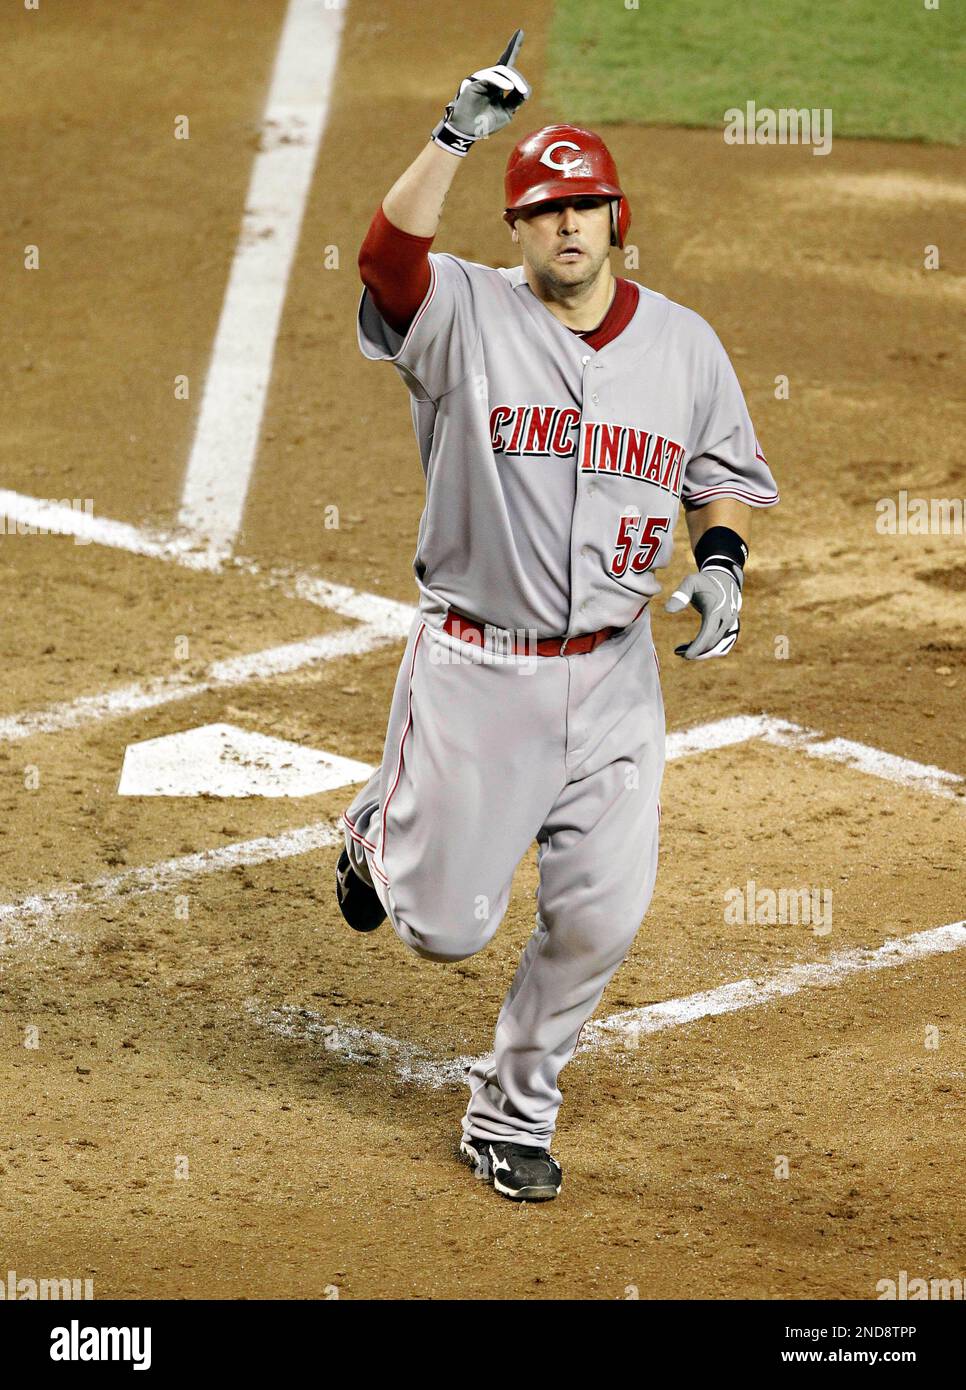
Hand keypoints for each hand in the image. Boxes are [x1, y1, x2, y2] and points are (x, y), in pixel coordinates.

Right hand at [438, 30, 530, 148]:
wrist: (469, 132)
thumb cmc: (485, 123)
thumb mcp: (506, 112)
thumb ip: (515, 100)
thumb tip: (525, 90)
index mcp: (497, 84)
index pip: (507, 63)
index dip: (514, 48)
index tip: (520, 32)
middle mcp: (489, 78)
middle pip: (506, 67)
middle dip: (518, 78)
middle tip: (524, 92)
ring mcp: (481, 79)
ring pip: (501, 71)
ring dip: (513, 80)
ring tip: (519, 91)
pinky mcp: (474, 82)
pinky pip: (490, 77)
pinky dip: (501, 81)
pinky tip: (508, 88)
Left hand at [664, 568, 741, 659]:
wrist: (725, 578)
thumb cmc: (704, 581)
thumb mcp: (691, 582)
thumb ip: (680, 594)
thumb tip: (668, 610)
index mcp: (717, 610)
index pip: (708, 634)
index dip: (698, 647)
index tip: (686, 656)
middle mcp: (727, 619)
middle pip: (713, 643)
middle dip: (697, 651)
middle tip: (678, 652)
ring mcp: (732, 624)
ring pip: (719, 646)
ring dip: (703, 652)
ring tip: (683, 651)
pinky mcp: (732, 627)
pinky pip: (723, 644)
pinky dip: (710, 648)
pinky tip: (694, 646)